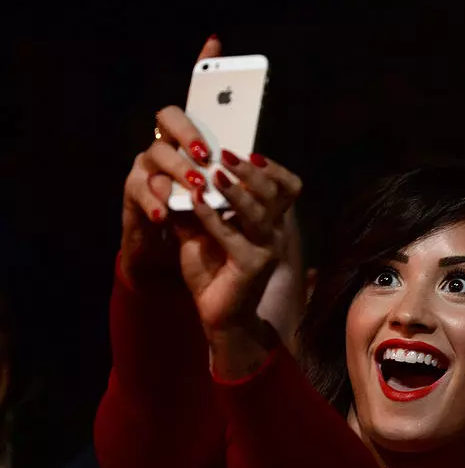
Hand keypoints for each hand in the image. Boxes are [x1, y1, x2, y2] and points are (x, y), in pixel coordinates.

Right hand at [119, 36, 221, 289]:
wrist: (171, 247)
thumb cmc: (201, 213)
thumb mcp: (224, 191)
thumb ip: (236, 172)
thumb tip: (261, 160)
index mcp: (193, 138)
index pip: (196, 97)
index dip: (202, 68)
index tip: (216, 45)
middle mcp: (166, 142)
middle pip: (169, 117)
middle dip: (190, 132)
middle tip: (208, 154)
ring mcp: (146, 164)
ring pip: (154, 152)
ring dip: (177, 169)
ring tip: (197, 187)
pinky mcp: (133, 191)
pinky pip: (139, 190)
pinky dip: (155, 202)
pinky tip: (167, 214)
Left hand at [174, 152, 302, 337]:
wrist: (217, 314)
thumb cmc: (212, 271)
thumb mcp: (200, 230)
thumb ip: (193, 204)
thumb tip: (172, 174)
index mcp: (270, 222)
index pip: (287, 189)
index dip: (274, 169)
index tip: (249, 153)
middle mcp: (274, 234)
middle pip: (276, 193)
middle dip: (252, 172)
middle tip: (226, 156)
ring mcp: (267, 250)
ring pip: (258, 211)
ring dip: (235, 190)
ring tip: (214, 174)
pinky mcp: (253, 266)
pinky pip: (232, 234)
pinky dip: (212, 216)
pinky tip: (194, 201)